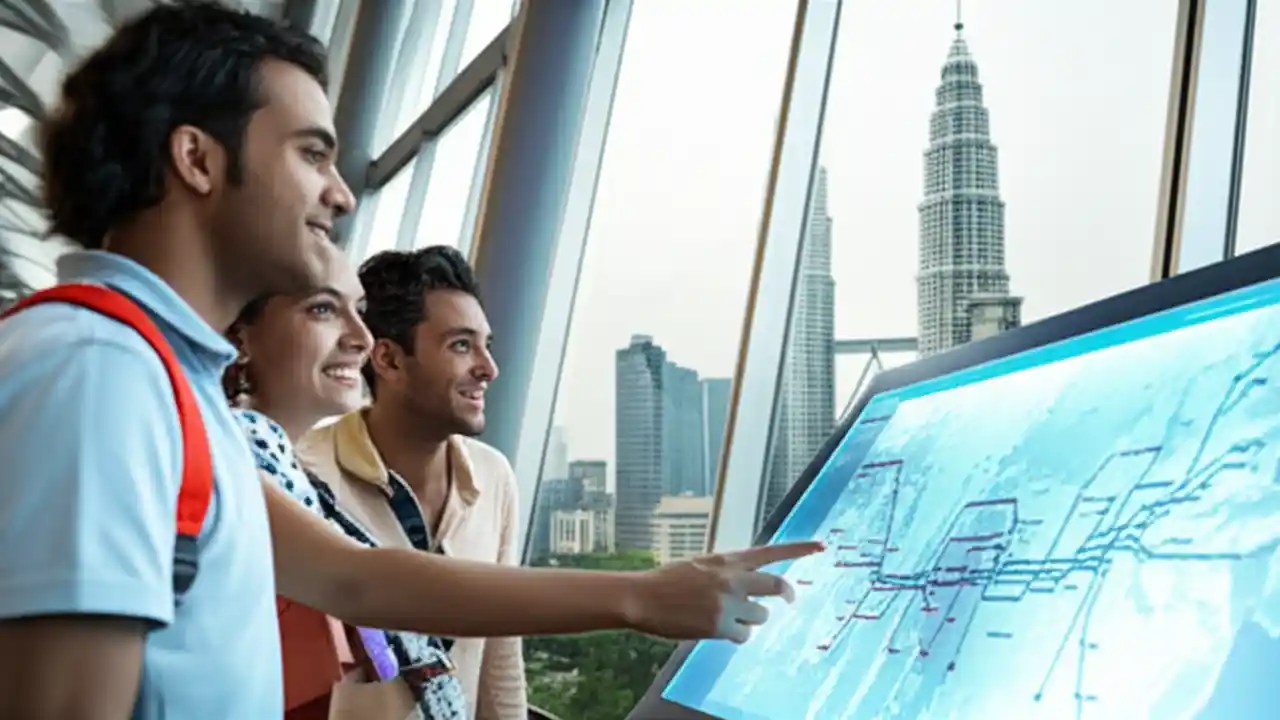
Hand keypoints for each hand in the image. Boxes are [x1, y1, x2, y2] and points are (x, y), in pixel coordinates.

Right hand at [624, 542, 824, 642]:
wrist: (642, 597)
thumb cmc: (668, 582)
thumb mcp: (701, 566)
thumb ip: (727, 572)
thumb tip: (749, 586)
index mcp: (727, 560)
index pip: (770, 551)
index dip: (799, 549)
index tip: (822, 546)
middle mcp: (732, 578)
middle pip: (777, 585)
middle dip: (785, 594)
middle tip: (788, 599)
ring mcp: (727, 602)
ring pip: (761, 616)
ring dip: (751, 620)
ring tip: (728, 618)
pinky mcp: (719, 624)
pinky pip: (743, 635)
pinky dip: (735, 635)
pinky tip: (716, 630)